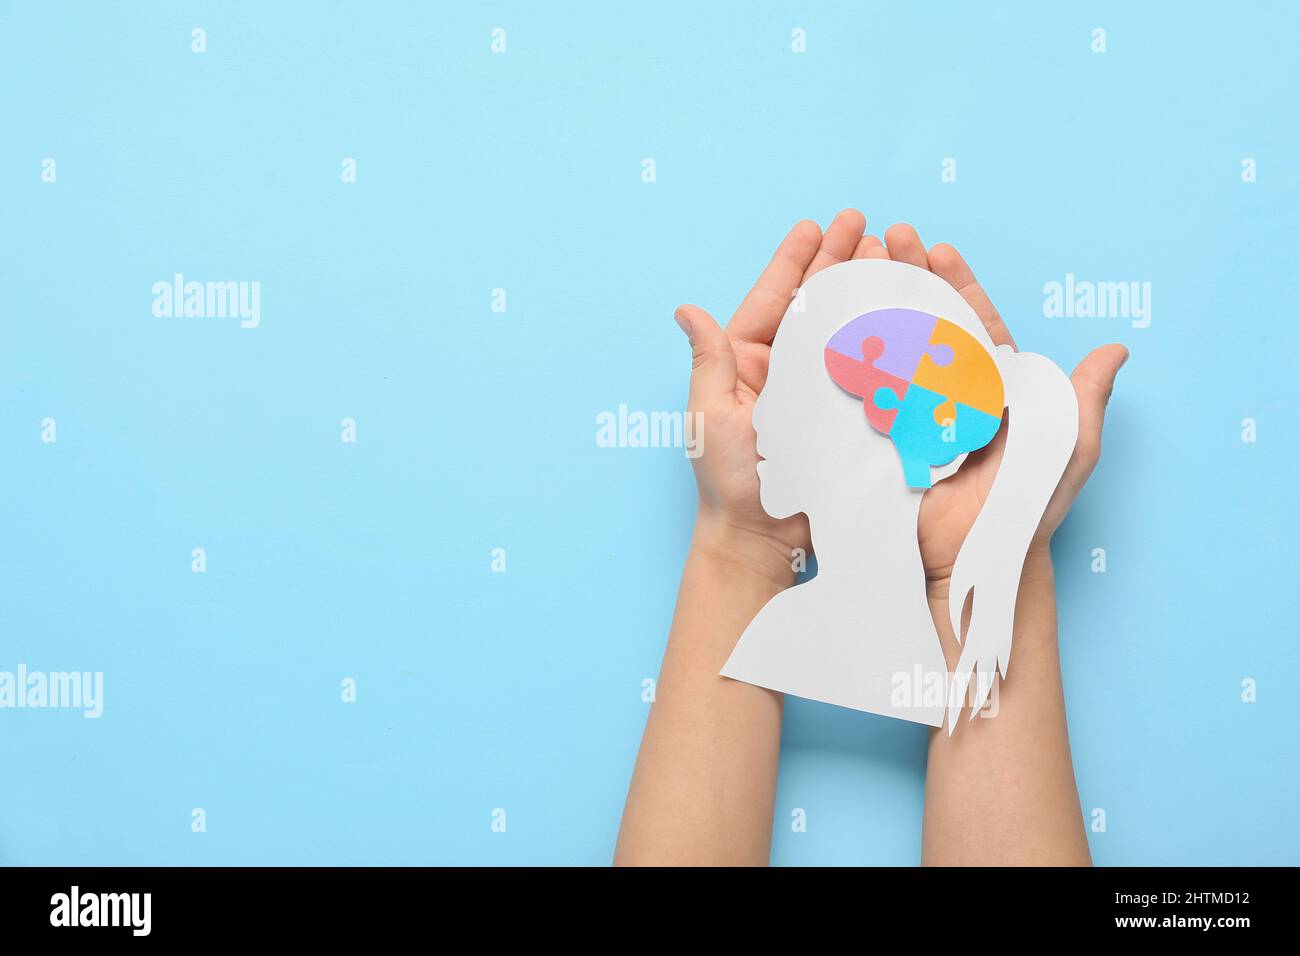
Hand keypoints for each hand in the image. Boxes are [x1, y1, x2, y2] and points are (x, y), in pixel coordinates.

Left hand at [675, 210, 882, 580]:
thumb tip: (685, 310)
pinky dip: (888, 337)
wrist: (764, 538)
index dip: (795, 261)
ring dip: (868, 289)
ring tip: (894, 253)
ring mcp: (819, 390)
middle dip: (841, 261)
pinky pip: (869, 366)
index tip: (814, 226)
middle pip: (817, 303)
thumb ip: (709, 361)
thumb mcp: (710, 416)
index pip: (775, 299)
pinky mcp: (847, 414)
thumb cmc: (730, 482)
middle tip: (867, 226)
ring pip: (847, 327)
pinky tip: (910, 310)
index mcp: (749, 362)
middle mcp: (786, 369)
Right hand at [866, 224, 1129, 586]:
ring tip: (854, 265)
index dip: (954, 284)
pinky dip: (846, 355)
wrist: (975, 561)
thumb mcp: (1067, 447)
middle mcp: (946, 397)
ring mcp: (908, 416)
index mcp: (992, 390)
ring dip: (871, 304)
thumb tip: (1117, 350)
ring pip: (888, 348)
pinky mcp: (876, 439)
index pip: (971, 323)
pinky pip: (862, 391)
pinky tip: (831, 322)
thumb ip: (1084, 397)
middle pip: (922, 323)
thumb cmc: (1027, 508)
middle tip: (886, 238)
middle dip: (905, 277)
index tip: (937, 247)